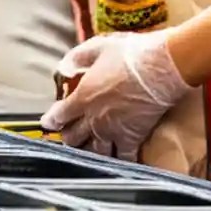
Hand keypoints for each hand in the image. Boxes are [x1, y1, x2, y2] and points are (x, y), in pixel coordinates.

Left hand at [41, 31, 192, 159]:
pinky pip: (123, 158)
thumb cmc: (132, 55)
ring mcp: (113, 131)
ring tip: (90, 151)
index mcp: (83, 97)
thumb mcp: (99, 47)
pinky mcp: (133, 138)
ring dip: (89, 152)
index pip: (58, 116)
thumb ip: (77, 58)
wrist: (161, 67)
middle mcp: (94, 118)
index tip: (49, 123)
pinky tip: (118, 162)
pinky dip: (119, 162)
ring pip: (94, 152)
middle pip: (73, 138)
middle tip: (70, 136)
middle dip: (69, 138)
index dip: (51, 121)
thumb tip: (64, 67)